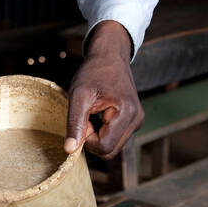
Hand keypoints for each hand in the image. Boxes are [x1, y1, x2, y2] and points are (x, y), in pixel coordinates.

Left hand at [65, 21, 142, 158]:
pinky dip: (104, 132)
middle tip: (86, 117)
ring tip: (93, 113)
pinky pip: (115, 139)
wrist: (110, 55)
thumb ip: (75, 124)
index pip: (104, 147)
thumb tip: (70, 150)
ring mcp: (137, 122)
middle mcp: (137, 120)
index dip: (87, 138)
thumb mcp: (79, 96)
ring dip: (97, 136)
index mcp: (126, 113)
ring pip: (112, 147)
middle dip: (93, 139)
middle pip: (110, 151)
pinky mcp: (134, 121)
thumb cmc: (94, 72)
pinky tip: (99, 115)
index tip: (83, 118)